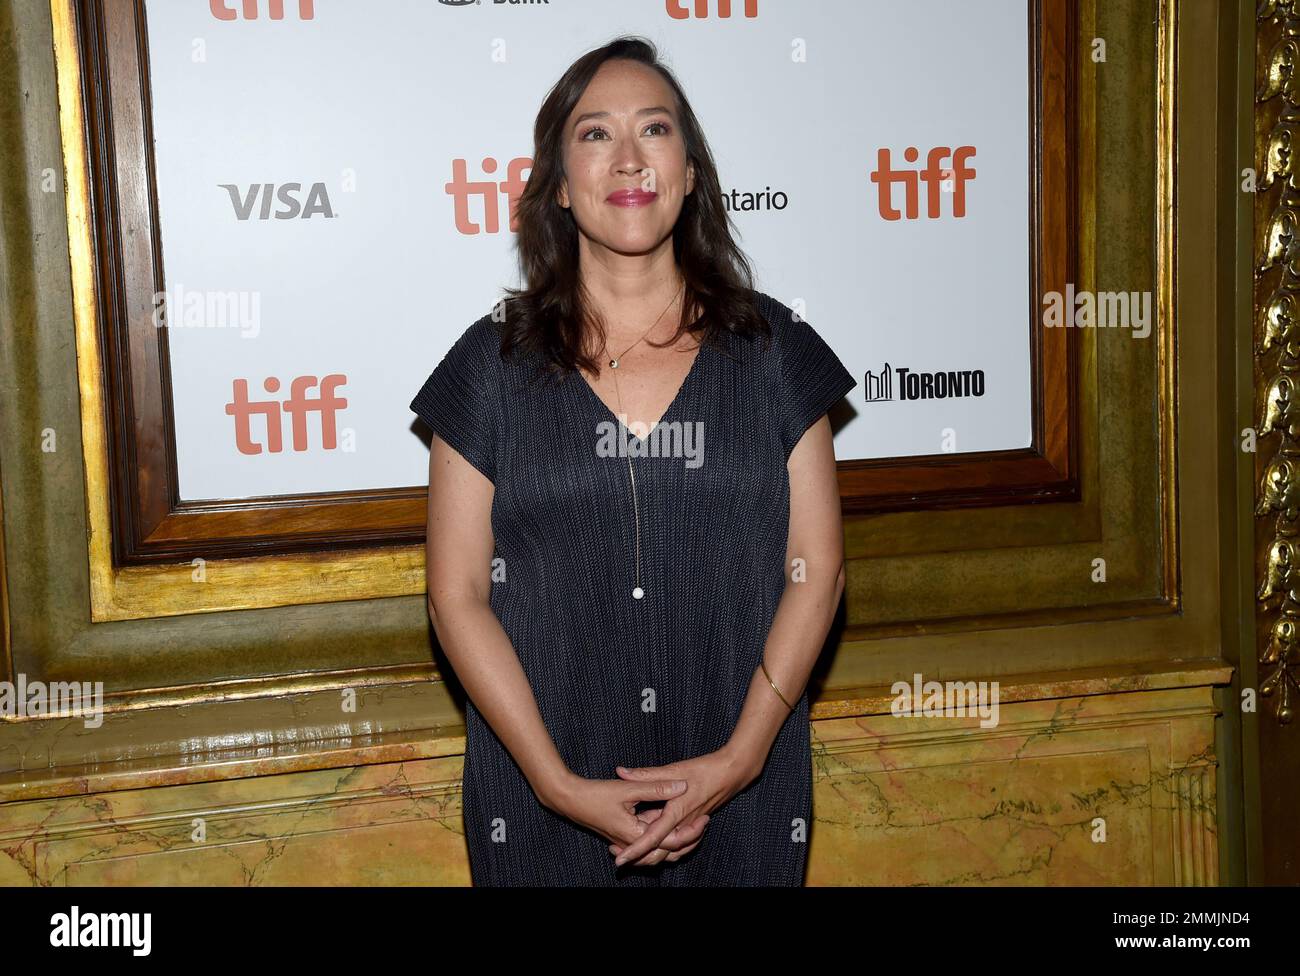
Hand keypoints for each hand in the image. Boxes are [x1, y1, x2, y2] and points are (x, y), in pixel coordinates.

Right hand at [541, 771, 693, 851]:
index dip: (690, 830)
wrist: (569, 800)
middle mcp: (632, 842)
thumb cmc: (595, 794)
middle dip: (687, 840)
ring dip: (674, 842)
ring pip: (657, 850)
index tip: (704, 817)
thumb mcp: (628, 789)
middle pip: (667, 851)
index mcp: (636, 834)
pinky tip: (666, 822)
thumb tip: (681, 785)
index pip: (671, 840)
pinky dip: (659, 837)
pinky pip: (647, 842)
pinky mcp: (623, 834)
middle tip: (703, 823)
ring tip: (691, 826)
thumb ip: (656, 787)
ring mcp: (627, 840)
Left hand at [607, 746, 757, 867]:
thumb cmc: (705, 770)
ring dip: (652, 854)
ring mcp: (690, 827)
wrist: (732, 773)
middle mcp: (684, 825)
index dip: (635, 850)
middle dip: (640, 857)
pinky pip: (680, 844)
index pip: (652, 838)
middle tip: (619, 856)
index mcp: (676, 813)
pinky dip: (667, 847)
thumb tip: (621, 772)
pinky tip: (655, 840)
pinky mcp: (694, 824)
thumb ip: (646, 774)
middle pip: (660, 851)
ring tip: (632, 852)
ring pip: (670, 851)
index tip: (620, 860)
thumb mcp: (674, 770)